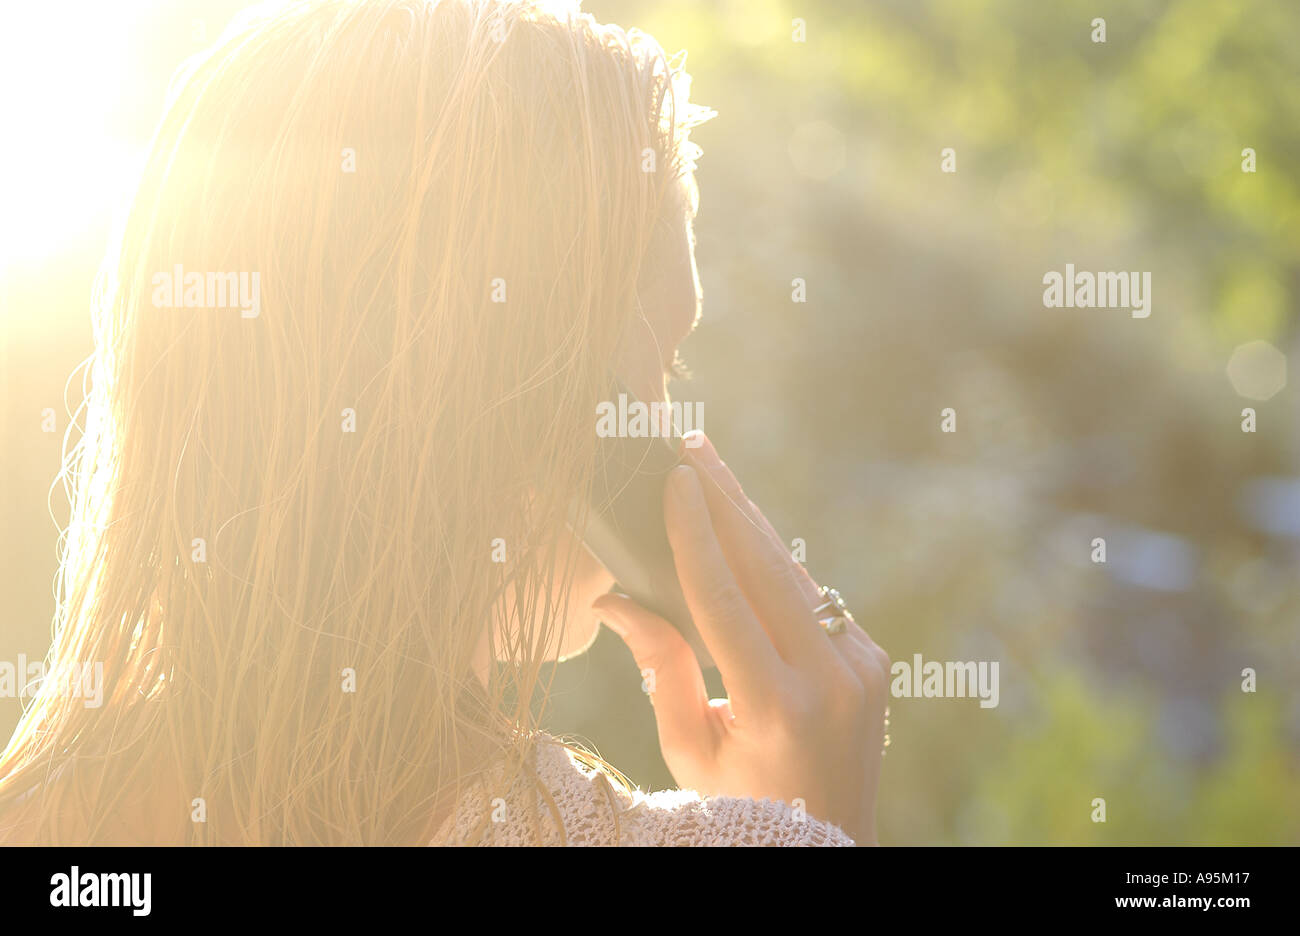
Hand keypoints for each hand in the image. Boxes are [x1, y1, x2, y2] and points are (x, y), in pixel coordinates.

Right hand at [592, 432, 889, 844]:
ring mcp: (861, 665)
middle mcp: (831, 679)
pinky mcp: (873, 659)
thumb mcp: (690, 749)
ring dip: (749, 521)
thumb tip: (614, 599)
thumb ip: (661, 669)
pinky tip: (743, 528)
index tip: (676, 480)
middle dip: (726, 500)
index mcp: (778, 708)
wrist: (829, 844)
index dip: (696, 535)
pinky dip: (773, 562)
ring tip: (711, 472)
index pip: (726, 601)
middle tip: (691, 447)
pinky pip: (812, 597)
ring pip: (794, 573)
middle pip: (767, 567)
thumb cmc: (742, 806)